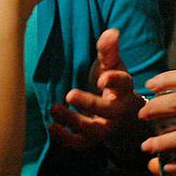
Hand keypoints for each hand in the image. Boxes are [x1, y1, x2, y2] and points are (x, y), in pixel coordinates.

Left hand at [48, 29, 145, 149]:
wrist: (120, 111)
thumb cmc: (111, 81)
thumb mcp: (111, 64)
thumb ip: (108, 49)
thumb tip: (111, 32)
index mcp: (123, 88)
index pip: (124, 83)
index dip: (114, 81)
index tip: (102, 78)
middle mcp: (117, 110)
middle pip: (108, 110)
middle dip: (90, 103)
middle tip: (70, 94)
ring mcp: (106, 126)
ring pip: (94, 130)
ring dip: (73, 121)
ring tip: (55, 109)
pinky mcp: (93, 138)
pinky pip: (81, 143)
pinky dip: (66, 139)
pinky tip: (52, 127)